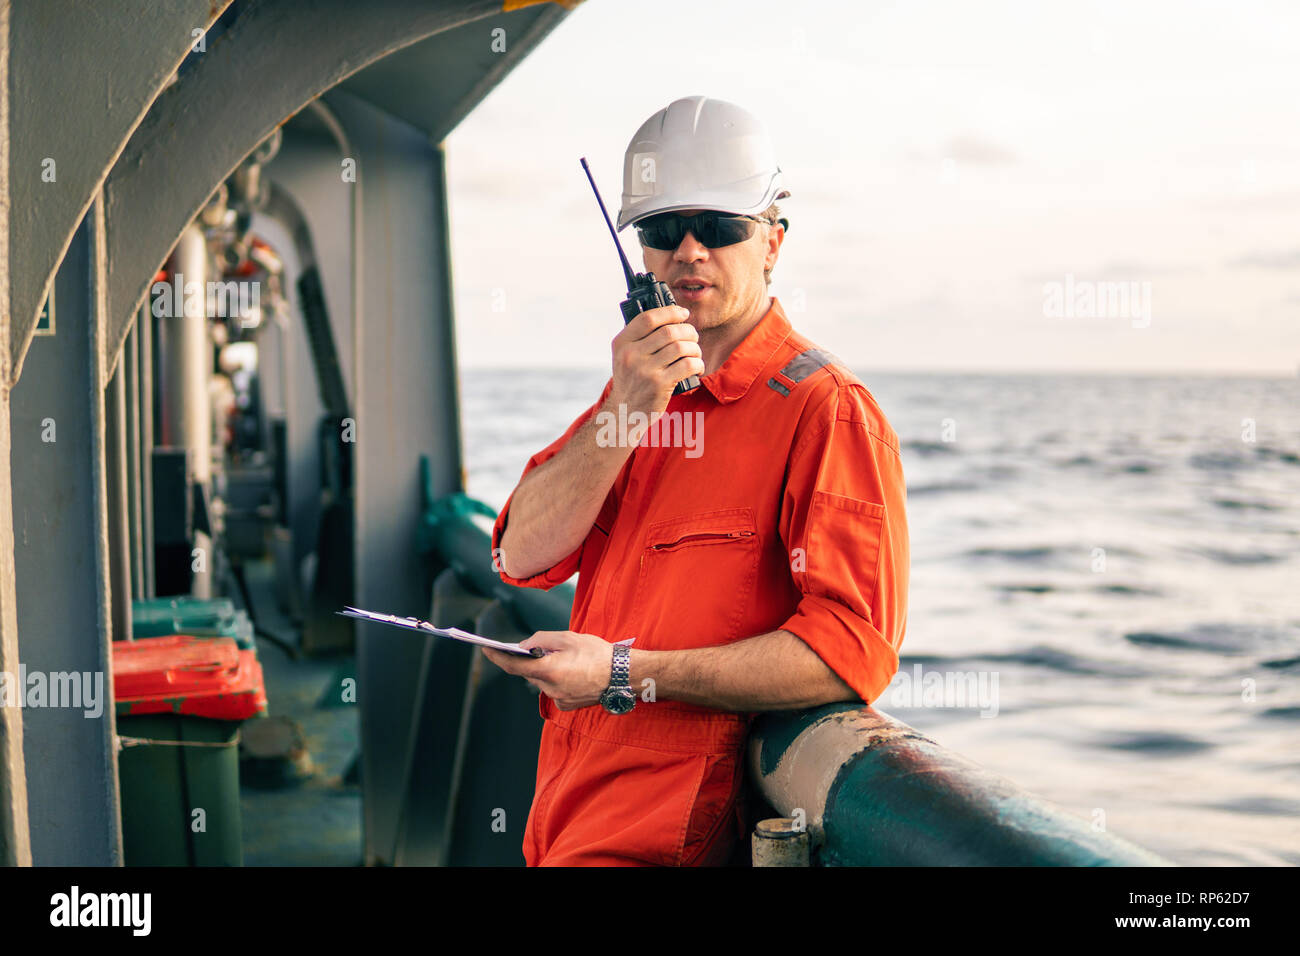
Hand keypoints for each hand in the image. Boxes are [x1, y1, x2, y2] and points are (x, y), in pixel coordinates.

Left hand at [480, 631, 613, 711]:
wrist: (623, 676)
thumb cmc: (597, 653)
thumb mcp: (568, 638)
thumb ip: (541, 639)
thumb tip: (525, 646)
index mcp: (548, 671)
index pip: (514, 665)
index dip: (497, 657)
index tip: (486, 649)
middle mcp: (550, 689)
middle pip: (530, 673)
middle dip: (531, 660)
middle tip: (540, 647)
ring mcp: (559, 700)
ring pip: (542, 681)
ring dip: (546, 669)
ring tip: (565, 658)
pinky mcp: (567, 705)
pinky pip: (554, 689)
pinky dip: (557, 679)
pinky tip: (573, 671)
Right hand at [609, 305, 703, 418]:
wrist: (624, 412)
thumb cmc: (631, 381)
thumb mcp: (625, 355)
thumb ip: (640, 337)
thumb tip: (670, 316)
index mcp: (622, 343)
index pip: (648, 318)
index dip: (671, 312)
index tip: (683, 313)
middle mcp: (631, 355)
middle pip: (669, 331)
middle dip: (688, 331)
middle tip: (693, 337)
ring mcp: (645, 370)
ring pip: (680, 347)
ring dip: (695, 348)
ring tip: (695, 354)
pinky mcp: (659, 385)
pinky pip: (687, 365)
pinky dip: (697, 364)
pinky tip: (697, 367)